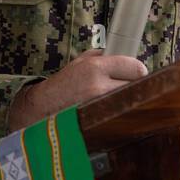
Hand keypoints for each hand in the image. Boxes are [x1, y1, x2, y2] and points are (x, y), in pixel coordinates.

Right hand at [7, 48, 146, 129]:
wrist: (42, 109)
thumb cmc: (64, 84)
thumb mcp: (79, 62)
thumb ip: (103, 56)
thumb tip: (126, 55)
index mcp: (94, 67)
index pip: (135, 67)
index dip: (138, 71)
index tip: (136, 73)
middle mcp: (98, 86)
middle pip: (137, 86)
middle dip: (135, 86)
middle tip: (129, 88)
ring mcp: (99, 107)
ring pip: (131, 102)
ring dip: (129, 101)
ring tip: (119, 100)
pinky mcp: (99, 123)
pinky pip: (122, 116)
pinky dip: (122, 114)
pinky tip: (113, 112)